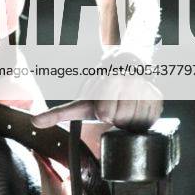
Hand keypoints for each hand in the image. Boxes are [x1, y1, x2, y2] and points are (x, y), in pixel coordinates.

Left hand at [32, 75, 162, 131]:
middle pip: (121, 117)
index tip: (103, 111)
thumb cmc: (99, 91)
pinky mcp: (159, 96)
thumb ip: (58, 113)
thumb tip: (35, 122)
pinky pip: (150, 120)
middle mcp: (128, 77)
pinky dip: (142, 121)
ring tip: (123, 109)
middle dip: (115, 118)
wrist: (125, 72)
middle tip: (113, 110)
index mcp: (107, 76)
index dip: (104, 112)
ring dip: (128, 121)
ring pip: (136, 120)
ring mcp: (145, 85)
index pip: (106, 108)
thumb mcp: (80, 101)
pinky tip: (136, 112)